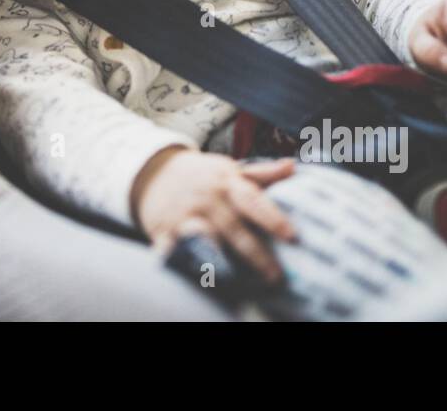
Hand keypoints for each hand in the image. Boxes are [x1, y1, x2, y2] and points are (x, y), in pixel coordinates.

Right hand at [131, 145, 297, 284]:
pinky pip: (178, 252)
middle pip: (234, 229)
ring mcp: (186, 216)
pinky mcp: (166, 232)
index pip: (253, 200)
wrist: (154, 174)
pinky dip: (188, 263)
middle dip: (256, 254)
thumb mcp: (228, 170)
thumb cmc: (202, 176)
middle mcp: (207, 200)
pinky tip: (203, 277)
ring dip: (224, 261)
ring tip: (243, 280)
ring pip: (207, 242)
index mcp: (226, 183)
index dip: (272, 218)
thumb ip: (261, 173)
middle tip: (276, 275)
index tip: (292, 236)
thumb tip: (292, 166)